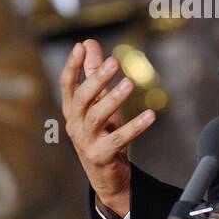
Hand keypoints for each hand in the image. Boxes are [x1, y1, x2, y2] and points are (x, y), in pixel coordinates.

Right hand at [59, 39, 156, 218]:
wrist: (105, 174)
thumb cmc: (102, 132)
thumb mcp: (99, 102)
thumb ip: (93, 73)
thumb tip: (88, 44)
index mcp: (72, 109)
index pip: (67, 85)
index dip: (72, 66)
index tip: (80, 47)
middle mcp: (75, 124)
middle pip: (82, 98)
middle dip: (97, 79)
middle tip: (114, 61)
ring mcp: (85, 141)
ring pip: (96, 117)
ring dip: (113, 99)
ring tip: (130, 83)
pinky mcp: (100, 156)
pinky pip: (118, 139)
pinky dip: (135, 127)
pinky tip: (151, 115)